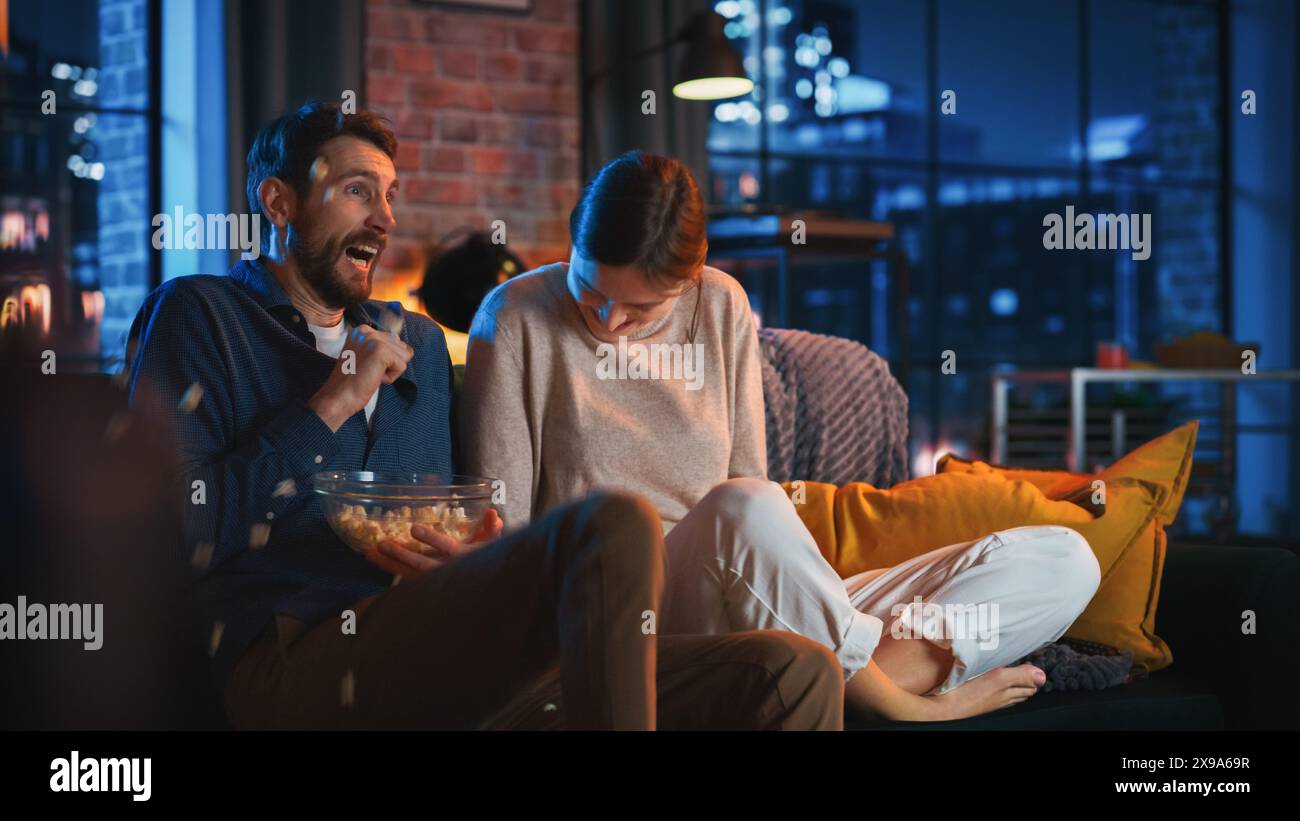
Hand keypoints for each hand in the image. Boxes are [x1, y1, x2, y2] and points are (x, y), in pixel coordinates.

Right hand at [308, 324, 412, 430]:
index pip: (394, 340)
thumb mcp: (365, 356)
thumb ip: (382, 347)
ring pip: (404, 356)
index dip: (385, 359)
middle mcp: (367, 331)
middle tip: (368, 371)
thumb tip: (407, 349)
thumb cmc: (352, 381)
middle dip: (389, 363)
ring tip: (370, 374)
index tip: (365, 365)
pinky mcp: (381, 351)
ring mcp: (374, 339)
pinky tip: (373, 378)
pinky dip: (391, 377)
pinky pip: (402, 366)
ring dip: (390, 370)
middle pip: (401, 347)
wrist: (339, 397)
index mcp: (362, 330)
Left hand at [364, 508, 504, 580]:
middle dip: (401, 555)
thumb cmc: (486, 560)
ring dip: (388, 564)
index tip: (414, 529)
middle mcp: (447, 572)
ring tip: (369, 553)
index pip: (446, 548)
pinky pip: (403, 580)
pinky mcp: (424, 587)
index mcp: (463, 558)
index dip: (431, 539)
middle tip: (382, 543)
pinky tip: (374, 561)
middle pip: (421, 565)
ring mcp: (434, 582)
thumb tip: (492, 512)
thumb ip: (492, 528)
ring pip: (408, 575)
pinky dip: (388, 571)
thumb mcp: (492, 544)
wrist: (484, 593)